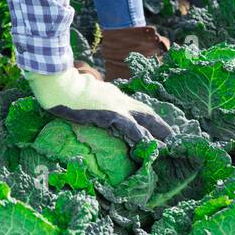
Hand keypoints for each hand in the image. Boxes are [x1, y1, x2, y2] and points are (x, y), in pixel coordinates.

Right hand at [24, 66, 172, 144]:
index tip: (160, 128)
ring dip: (157, 134)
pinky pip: (130, 128)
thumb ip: (95, 100)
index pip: (137, 108)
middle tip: (174, 139)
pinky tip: (149, 145)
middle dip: (161, 127)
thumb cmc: (66, 89)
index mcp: (114, 96)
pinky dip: (141, 137)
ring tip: (169, 147)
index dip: (150, 119)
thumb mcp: (85, 94)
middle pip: (147, 114)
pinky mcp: (110, 114)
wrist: (60, 86)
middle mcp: (119, 100)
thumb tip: (96, 111)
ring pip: (143, 121)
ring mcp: (116, 106)